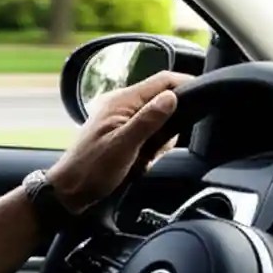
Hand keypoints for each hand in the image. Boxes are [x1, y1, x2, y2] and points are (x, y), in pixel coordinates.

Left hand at [47, 70, 192, 213]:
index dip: (185, 85)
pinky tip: (137, 164)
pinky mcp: (122, 133)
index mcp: (121, 100)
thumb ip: (149, 120)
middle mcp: (122, 105)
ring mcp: (121, 119)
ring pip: (158, 124)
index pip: (162, 80)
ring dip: (157, 143)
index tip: (203, 96)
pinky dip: (149, 151)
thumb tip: (172, 97)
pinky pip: (149, 137)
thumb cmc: (91, 170)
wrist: (69, 192)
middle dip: (168, 129)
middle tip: (154, 150)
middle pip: (163, 103)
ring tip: (141, 160)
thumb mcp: (124, 146)